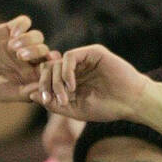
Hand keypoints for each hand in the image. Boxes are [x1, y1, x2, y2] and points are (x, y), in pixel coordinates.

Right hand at [0, 15, 47, 118]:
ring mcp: (18, 44)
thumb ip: (25, 93)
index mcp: (31, 75)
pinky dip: (22, 26)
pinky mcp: (6, 31)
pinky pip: (24, 22)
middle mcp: (27, 60)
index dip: (52, 64)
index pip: (50, 67)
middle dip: (37, 51)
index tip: (48, 63)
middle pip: (45, 50)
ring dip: (29, 40)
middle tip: (21, 56)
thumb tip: (45, 91)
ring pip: (37, 36)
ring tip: (13, 47)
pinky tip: (12, 34)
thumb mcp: (5, 93)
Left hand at [30, 45, 149, 122]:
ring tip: (66, 97)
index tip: (44, 101)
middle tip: (52, 100)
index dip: (41, 88)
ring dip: (56, 82)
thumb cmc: (106, 108)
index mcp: (70, 79)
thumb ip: (53, 103)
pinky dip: (66, 72)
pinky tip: (72, 87)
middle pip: (47, 68)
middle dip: (45, 85)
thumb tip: (29, 94)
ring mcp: (84, 58)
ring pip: (56, 63)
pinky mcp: (93, 52)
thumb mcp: (74, 110)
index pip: (46, 77)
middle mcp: (75, 67)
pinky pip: (70, 57)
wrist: (132, 102)